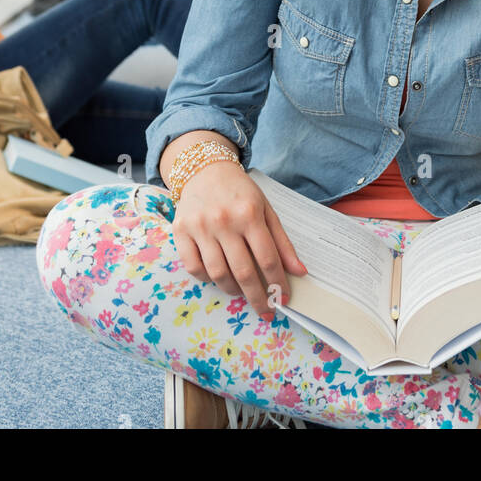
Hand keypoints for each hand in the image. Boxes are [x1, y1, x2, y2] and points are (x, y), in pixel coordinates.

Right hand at [172, 161, 306, 318]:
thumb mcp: (266, 209)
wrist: (204, 169)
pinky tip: (217, 276)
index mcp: (249, 214)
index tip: (283, 300)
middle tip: (266, 311)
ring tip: (242, 291)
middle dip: (258, 298)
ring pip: (217, 274)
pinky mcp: (180, 231)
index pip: (267, 258)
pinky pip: (193, 267)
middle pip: (244, 272)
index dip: (278, 284)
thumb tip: (299, 272)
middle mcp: (224, 221)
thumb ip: (282, 241)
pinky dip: (206, 279)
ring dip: (233, 290)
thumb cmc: (239, 192)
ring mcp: (200, 226)